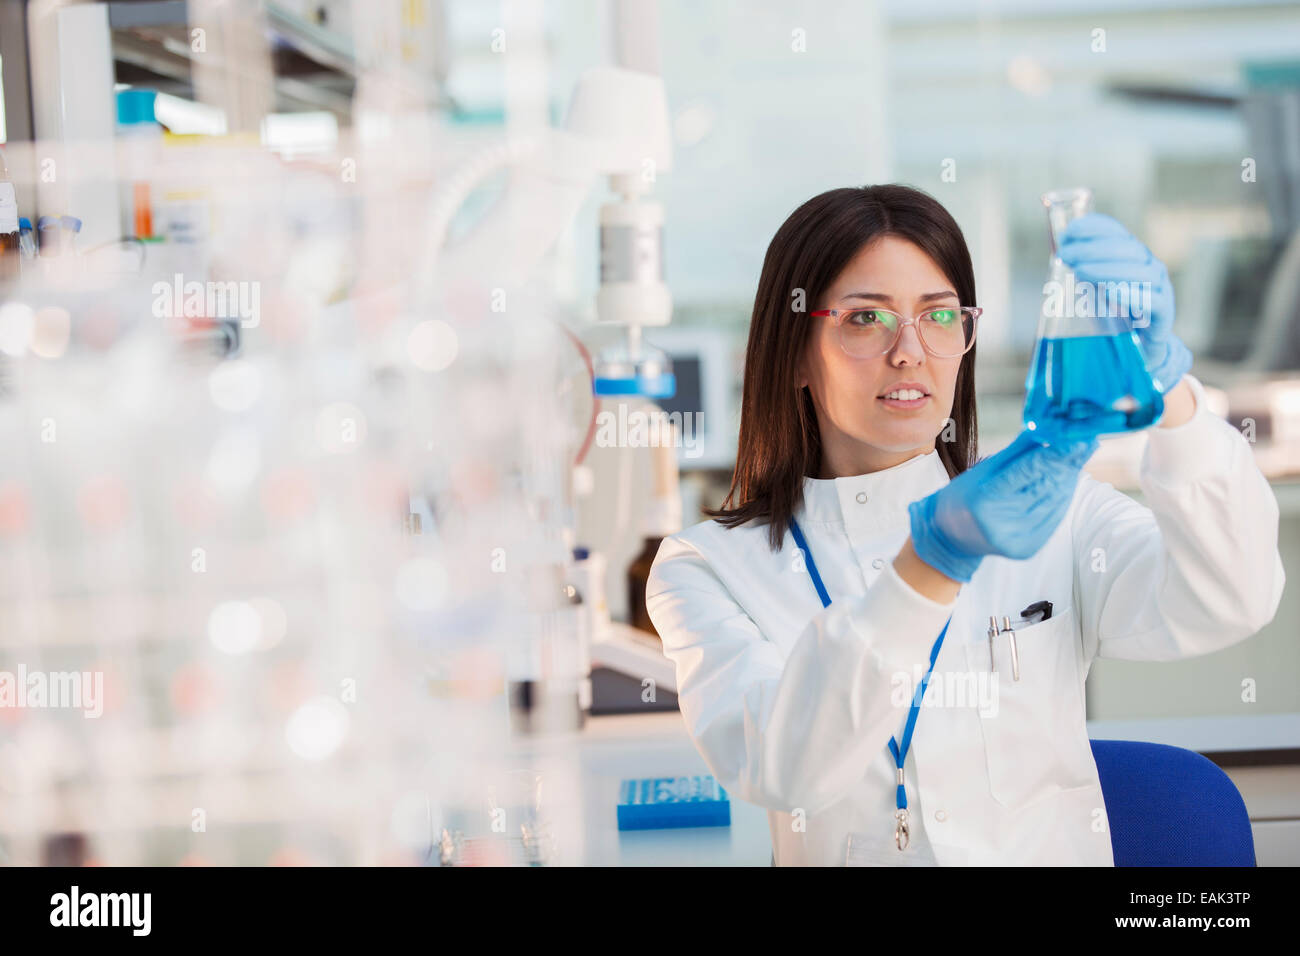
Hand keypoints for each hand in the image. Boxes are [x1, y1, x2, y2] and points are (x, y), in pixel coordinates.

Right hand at [907, 431, 1097, 582]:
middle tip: (1085, 443)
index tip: (1075, 437)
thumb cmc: (964, 497)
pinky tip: (1065, 481)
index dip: (1054, 453)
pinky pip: (1053, 517)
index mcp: (984, 500)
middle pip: (1044, 486)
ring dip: (1067, 478)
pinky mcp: (1027, 549)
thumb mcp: (982, 470)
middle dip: (1066, 462)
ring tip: (1076, 458)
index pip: (1026, 472)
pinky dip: (1061, 497)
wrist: (950, 536)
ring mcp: (1015, 539)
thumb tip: (1046, 429)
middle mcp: (1000, 523)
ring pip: (1053, 501)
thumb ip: (1016, 452)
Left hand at [1057, 212, 1191, 392]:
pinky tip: (1109, 292)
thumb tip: (1060, 250)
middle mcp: (1150, 269)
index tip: (1070, 232)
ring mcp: (1160, 291)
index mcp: (1133, 258)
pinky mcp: (1163, 318)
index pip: (1118, 234)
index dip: (1096, 228)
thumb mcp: (1093, 290)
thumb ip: (1082, 271)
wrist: (1138, 352)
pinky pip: (1154, 303)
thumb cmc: (1112, 317)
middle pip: (1129, 250)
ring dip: (1108, 269)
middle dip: (1094, 249)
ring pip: (1142, 273)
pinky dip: (1132, 296)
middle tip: (1066, 255)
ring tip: (1081, 271)